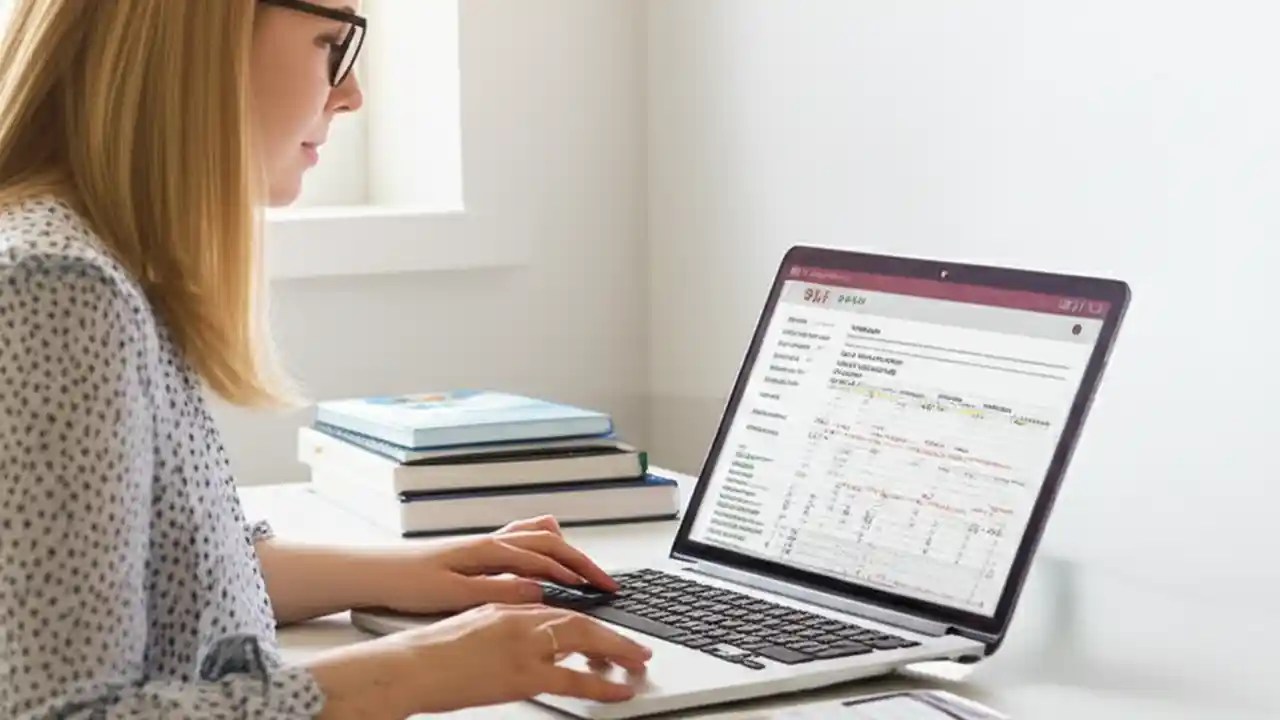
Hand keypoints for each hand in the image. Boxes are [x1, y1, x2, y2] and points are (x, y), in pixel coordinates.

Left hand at [361, 515, 619, 614]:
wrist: (376, 572)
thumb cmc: (407, 582)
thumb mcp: (455, 594)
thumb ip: (499, 590)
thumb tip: (538, 590)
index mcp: (489, 549)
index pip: (546, 558)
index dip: (577, 573)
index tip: (600, 588)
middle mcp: (491, 540)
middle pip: (550, 543)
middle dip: (582, 561)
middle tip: (605, 581)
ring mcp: (485, 543)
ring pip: (537, 536)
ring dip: (564, 551)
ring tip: (582, 569)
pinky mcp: (476, 551)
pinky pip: (521, 540)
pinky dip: (542, 548)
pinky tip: (542, 562)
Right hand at [388, 603, 652, 713]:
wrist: (409, 666)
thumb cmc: (430, 653)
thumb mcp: (472, 627)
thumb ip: (503, 626)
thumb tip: (524, 638)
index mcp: (507, 606)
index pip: (559, 609)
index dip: (588, 622)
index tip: (604, 633)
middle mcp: (520, 619)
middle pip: (580, 621)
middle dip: (612, 635)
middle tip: (636, 648)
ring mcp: (523, 645)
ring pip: (584, 641)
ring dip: (616, 652)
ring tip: (634, 664)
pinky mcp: (522, 674)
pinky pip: (574, 680)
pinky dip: (602, 685)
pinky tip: (618, 691)